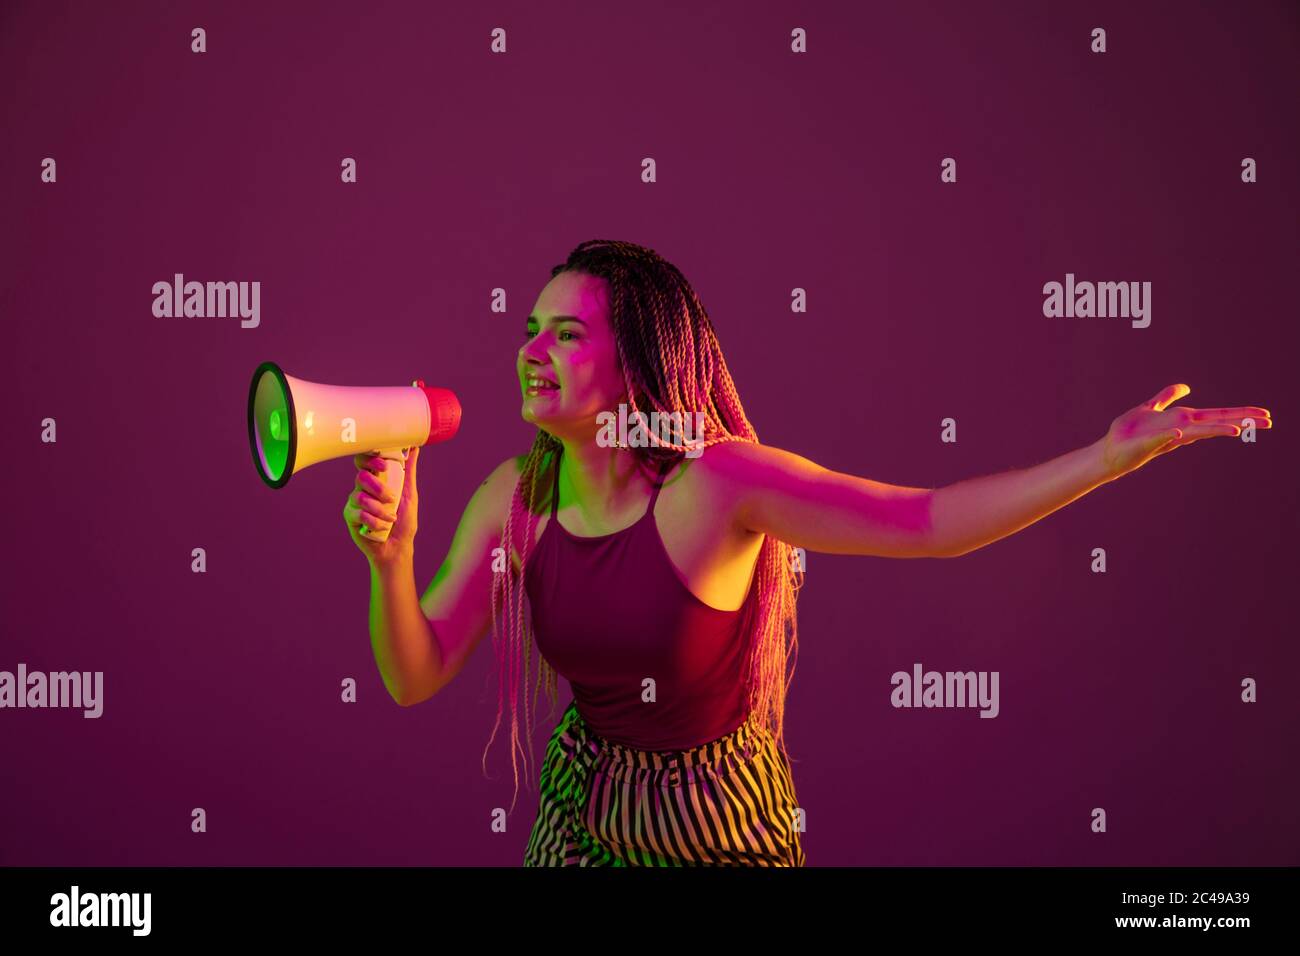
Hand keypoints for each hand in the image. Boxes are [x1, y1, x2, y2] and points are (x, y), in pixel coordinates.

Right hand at [343, 445, 420, 564]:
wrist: (397, 548)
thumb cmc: (403, 521)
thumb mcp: (409, 494)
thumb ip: (409, 471)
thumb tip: (415, 447)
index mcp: (376, 480)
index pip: (365, 461)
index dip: (370, 460)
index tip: (384, 465)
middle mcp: (363, 488)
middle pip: (360, 476)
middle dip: (377, 487)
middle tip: (391, 498)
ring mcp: (355, 502)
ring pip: (359, 496)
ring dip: (379, 509)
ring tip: (391, 518)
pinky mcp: (350, 517)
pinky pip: (357, 513)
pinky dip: (374, 521)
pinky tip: (382, 527)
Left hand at [1098, 384, 1271, 479]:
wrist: (1110, 450)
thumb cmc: (1130, 432)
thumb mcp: (1150, 408)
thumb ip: (1166, 397)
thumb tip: (1185, 387)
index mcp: (1182, 420)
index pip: (1216, 416)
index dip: (1239, 414)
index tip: (1263, 414)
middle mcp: (1179, 429)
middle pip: (1214, 423)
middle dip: (1240, 421)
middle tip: (1267, 421)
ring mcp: (1165, 438)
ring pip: (1195, 433)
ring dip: (1214, 431)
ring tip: (1237, 430)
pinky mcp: (1147, 444)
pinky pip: (1161, 439)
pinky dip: (1171, 436)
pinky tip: (1181, 434)